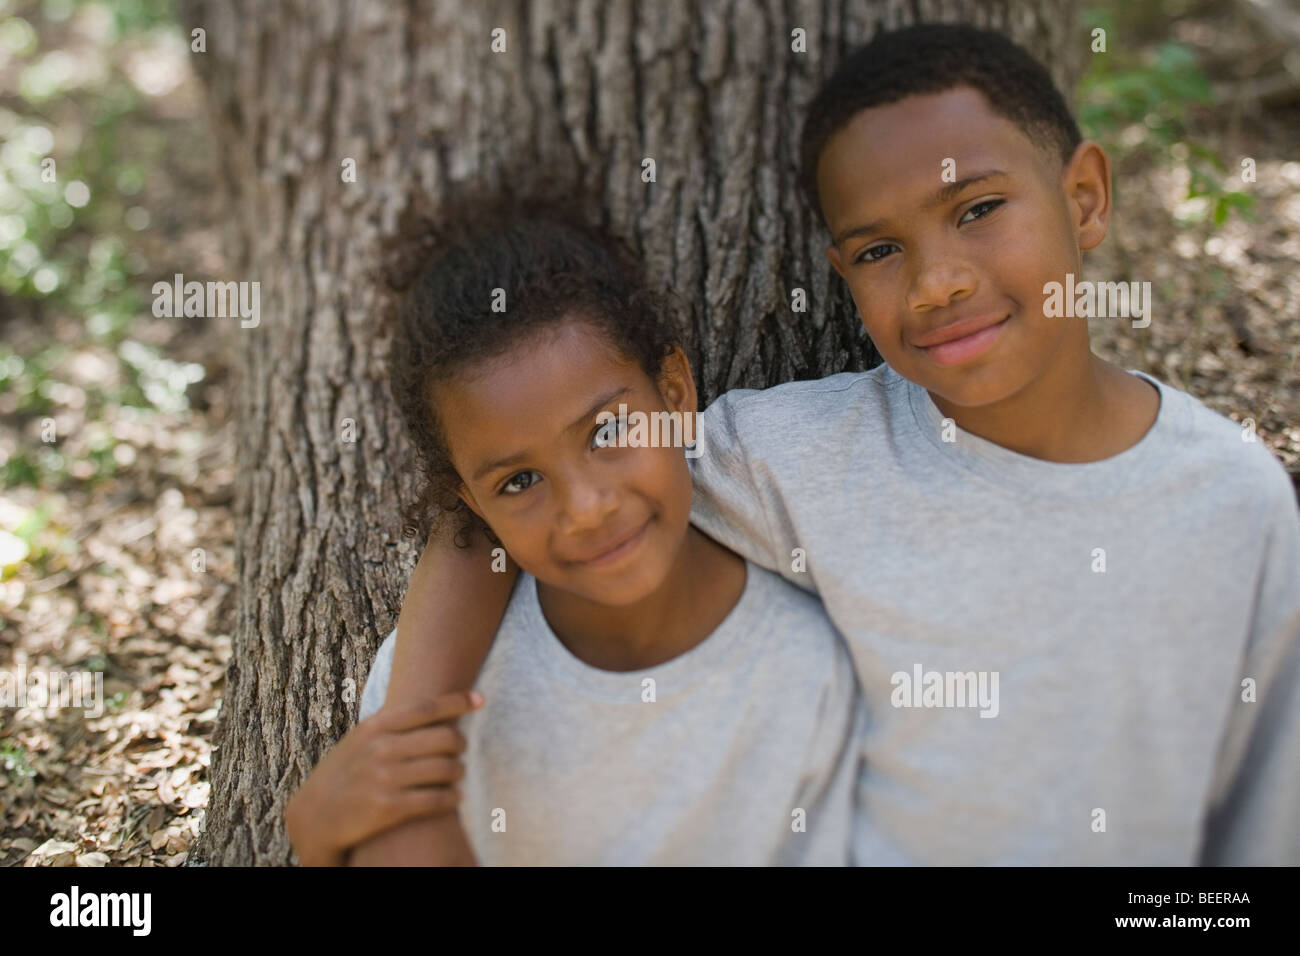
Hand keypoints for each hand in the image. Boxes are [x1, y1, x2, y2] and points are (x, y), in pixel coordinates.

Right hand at [285, 690, 481, 865]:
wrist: (313, 817)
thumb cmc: (344, 774)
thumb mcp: (360, 740)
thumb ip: (391, 725)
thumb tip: (433, 708)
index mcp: (375, 727)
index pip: (427, 707)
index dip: (458, 702)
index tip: (480, 699)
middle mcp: (381, 749)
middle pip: (444, 737)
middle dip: (460, 743)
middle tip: (462, 749)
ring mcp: (384, 778)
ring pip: (445, 768)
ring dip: (459, 771)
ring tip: (458, 774)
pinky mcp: (388, 808)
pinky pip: (436, 799)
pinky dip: (453, 797)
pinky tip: (456, 797)